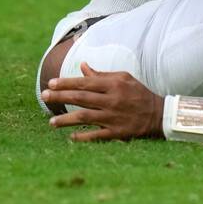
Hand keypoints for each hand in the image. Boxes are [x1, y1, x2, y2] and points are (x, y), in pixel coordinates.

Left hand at [41, 63, 164, 141]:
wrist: (158, 114)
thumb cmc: (138, 93)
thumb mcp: (123, 78)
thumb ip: (101, 74)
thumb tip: (82, 66)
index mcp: (113, 85)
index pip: (84, 82)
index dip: (66, 83)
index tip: (51, 83)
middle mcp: (112, 100)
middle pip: (81, 98)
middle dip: (60, 97)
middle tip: (43, 96)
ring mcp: (114, 117)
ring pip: (85, 118)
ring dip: (66, 120)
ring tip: (51, 122)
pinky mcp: (118, 133)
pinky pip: (97, 136)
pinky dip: (83, 137)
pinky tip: (71, 137)